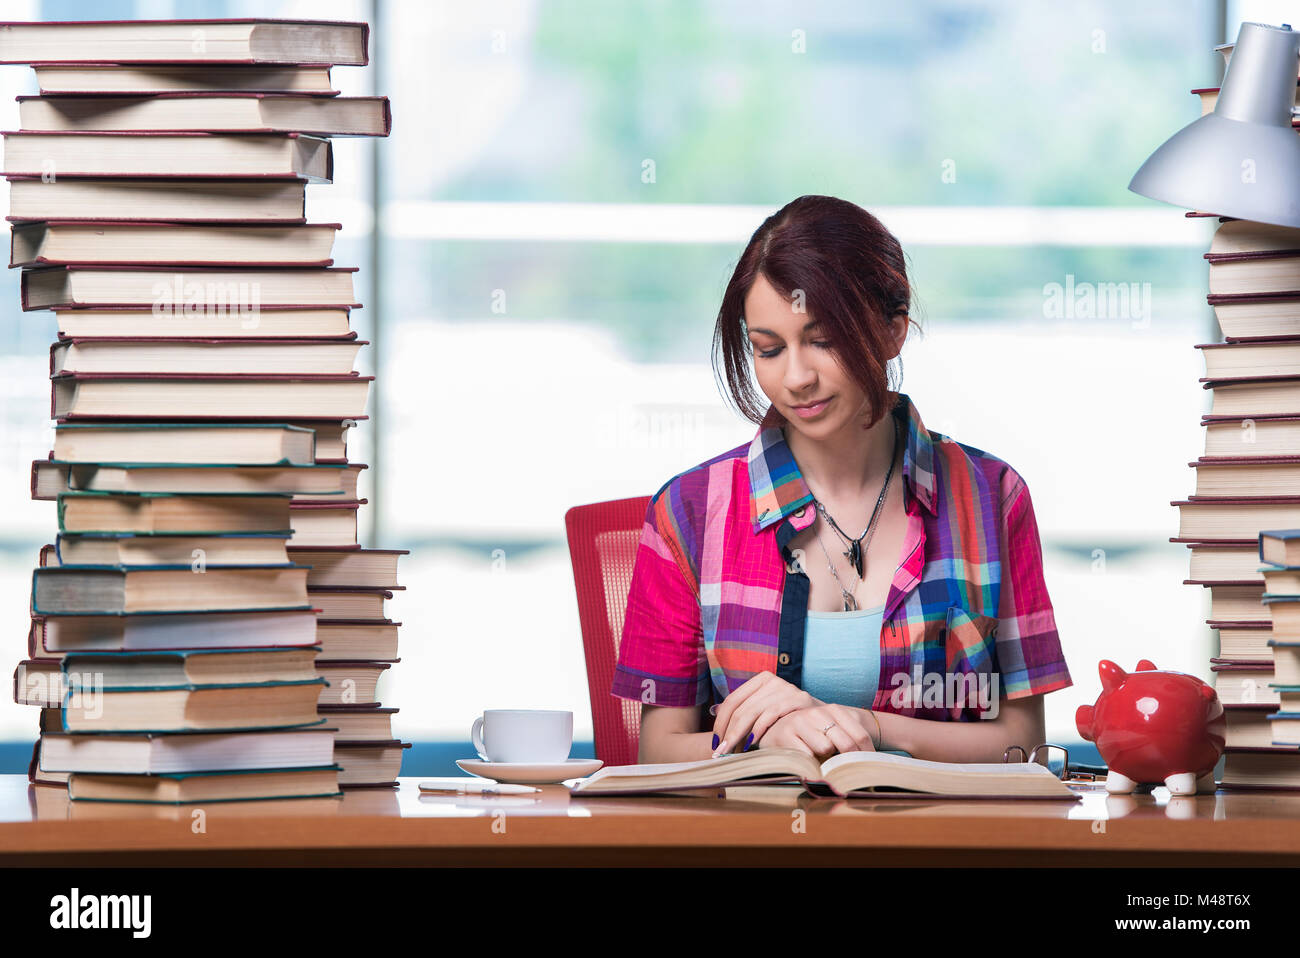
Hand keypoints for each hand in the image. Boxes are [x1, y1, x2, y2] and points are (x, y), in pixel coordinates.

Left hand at [711, 672, 819, 755]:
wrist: (824, 720)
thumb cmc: (789, 719)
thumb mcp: (766, 709)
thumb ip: (745, 709)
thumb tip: (714, 711)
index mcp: (761, 680)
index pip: (733, 700)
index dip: (721, 721)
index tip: (716, 741)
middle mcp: (772, 680)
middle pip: (740, 707)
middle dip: (728, 731)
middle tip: (720, 751)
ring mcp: (786, 688)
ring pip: (753, 711)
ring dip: (739, 734)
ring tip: (732, 751)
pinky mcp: (798, 699)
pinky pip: (771, 714)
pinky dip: (758, 730)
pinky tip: (751, 743)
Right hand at [757, 704, 876, 761]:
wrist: (774, 728)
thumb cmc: (808, 733)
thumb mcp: (829, 729)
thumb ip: (847, 738)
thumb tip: (868, 761)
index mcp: (833, 709)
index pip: (860, 735)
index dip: (867, 755)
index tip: (869, 767)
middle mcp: (817, 713)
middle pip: (846, 743)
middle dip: (849, 760)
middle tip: (848, 770)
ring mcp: (800, 722)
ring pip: (825, 749)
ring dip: (824, 758)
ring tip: (818, 756)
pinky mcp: (785, 735)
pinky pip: (807, 756)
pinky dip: (809, 762)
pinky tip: (805, 759)